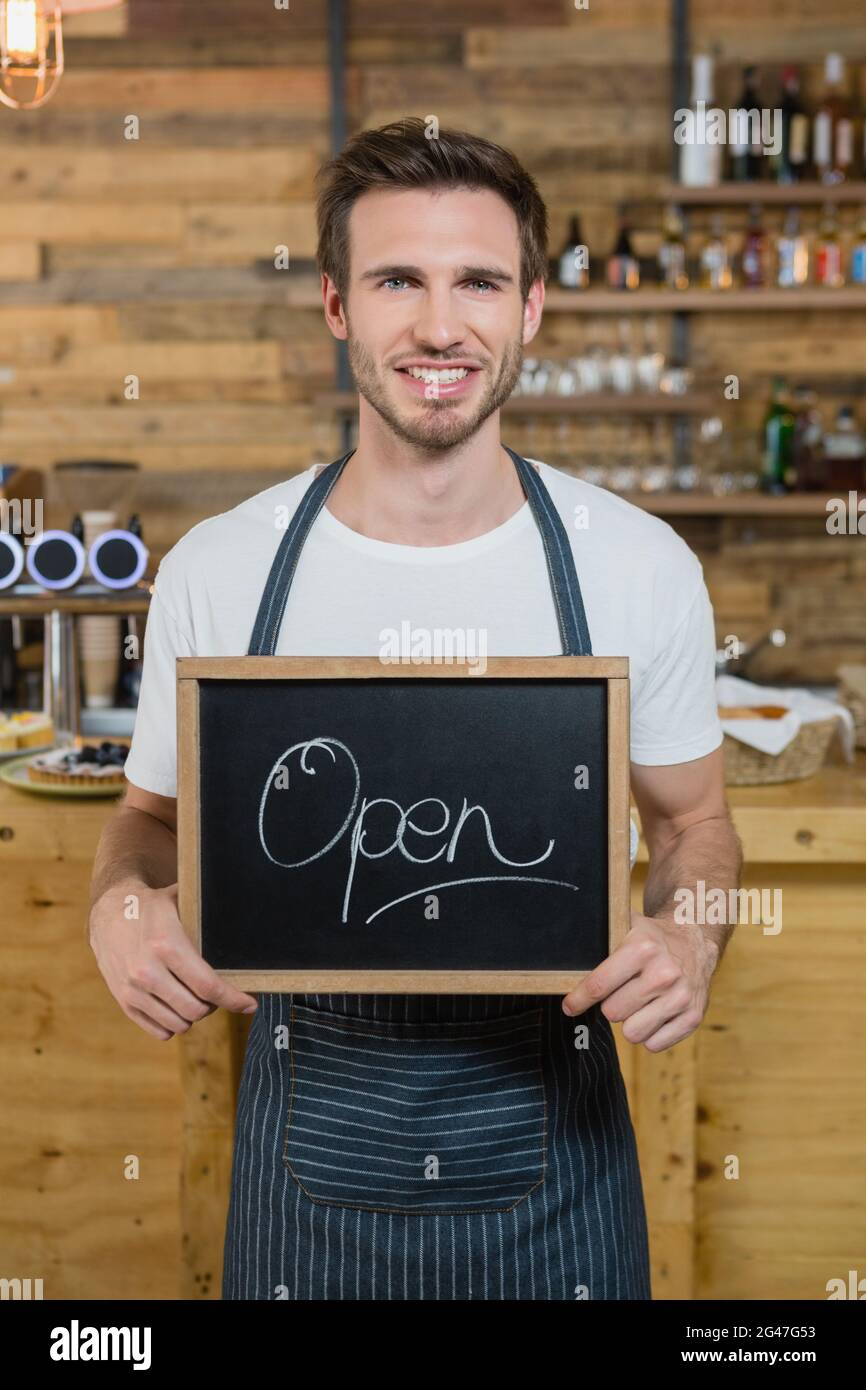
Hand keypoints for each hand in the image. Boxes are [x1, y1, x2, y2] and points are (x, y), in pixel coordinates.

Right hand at [88, 880, 257, 1040]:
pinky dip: (173, 1025)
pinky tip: (177, 1007)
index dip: (233, 999)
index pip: (208, 985)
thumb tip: (244, 929)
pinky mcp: (123, 1001)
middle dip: (214, 1006)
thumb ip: (207, 919)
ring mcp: (133, 989)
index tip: (250, 1004)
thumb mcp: (179, 902)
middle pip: (196, 1010)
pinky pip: (158, 1030)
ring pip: (178, 1024)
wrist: (108, 912)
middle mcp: (147, 971)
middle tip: (215, 995)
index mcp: (166, 945)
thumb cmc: (151, 907)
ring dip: (194, 1017)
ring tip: (196, 999)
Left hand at [561, 911, 719, 1051]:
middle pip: (612, 1013)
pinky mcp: (694, 1017)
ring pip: (632, 1033)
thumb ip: (599, 939)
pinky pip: (654, 1045)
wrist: (696, 940)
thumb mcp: (627, 926)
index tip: (569, 1006)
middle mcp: (664, 974)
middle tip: (620, 994)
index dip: (578, 999)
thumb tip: (561, 951)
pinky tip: (653, 1014)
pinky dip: (650, 1034)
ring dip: (630, 1022)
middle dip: (611, 1006)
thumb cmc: (652, 937)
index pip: (598, 985)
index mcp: (642, 949)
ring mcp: (681, 997)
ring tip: (637, 1004)